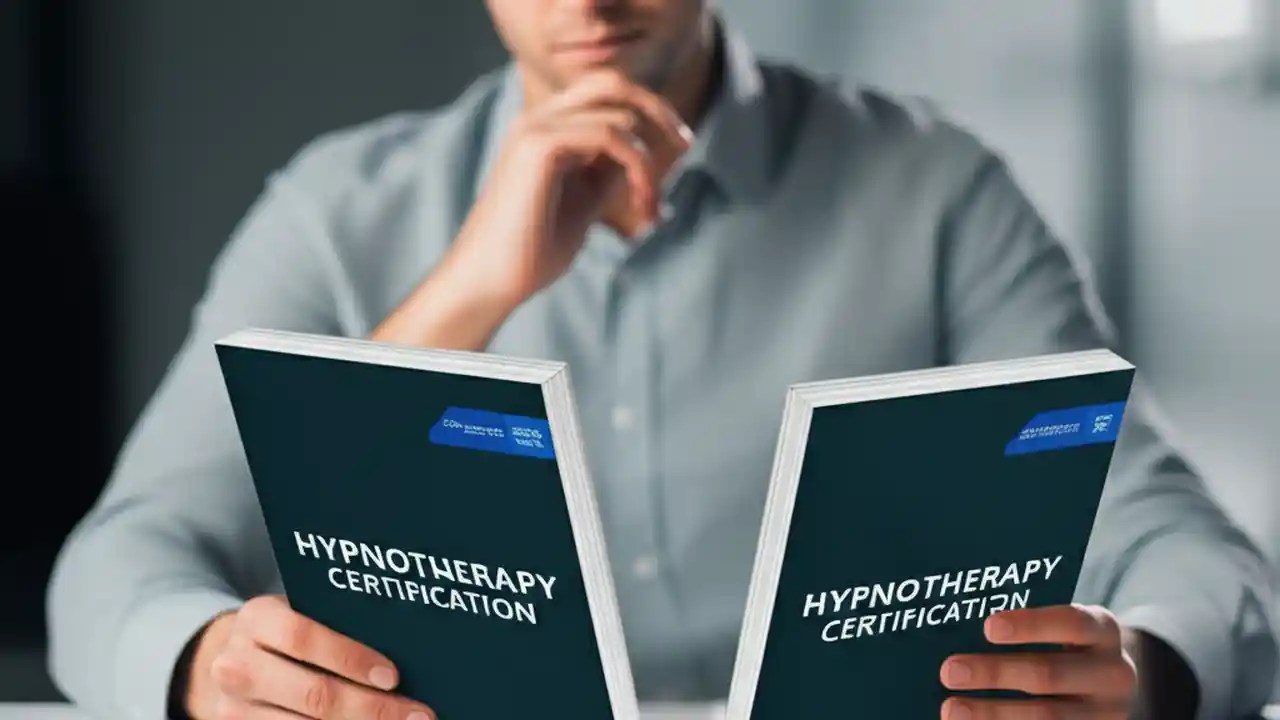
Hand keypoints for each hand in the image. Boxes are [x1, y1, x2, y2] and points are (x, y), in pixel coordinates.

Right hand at [185, 595, 435, 719]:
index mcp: (257, 619)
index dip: (350, 658)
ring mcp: (232, 707)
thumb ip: (336, 625)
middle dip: (372, 708)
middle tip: (418, 715)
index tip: (393, 676)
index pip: (304, 638)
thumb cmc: (283, 633)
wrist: (224, 658)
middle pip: (314, 694)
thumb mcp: (297, 614)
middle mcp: (236, 664)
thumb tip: (405, 648)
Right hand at [452, 68, 693, 301]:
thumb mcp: (585, 202)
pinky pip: (611, 135)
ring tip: (651, 206)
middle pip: (613, 82)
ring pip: (619, 112)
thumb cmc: (532, 252)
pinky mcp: (539, 147)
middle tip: (686, 146)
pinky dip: (638, 167)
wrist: (489, 283)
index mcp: (546, 128)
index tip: (680, 149)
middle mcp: (538, 119)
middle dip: (658, 111)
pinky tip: (641, 205)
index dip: (651, 113)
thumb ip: (609, 173)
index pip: (608, 92)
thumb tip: (646, 155)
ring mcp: (536, 128)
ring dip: (651, 160)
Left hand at [939, 604, 1136, 718]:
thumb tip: (957, 629)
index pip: (1071, 623)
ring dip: (994, 714)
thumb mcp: (1061, 628)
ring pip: (1048, 718)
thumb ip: (1024, 627)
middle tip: (950, 671)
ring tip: (952, 709)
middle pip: (1049, 675)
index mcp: (1103, 631)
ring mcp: (1107, 714)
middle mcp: (1113, 673)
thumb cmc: (1066, 646)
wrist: (1109, 686)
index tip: (988, 628)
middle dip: (995, 673)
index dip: (1030, 625)